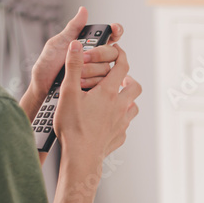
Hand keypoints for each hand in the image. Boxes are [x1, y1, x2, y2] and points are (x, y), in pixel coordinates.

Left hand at [20, 7, 124, 120]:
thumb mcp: (58, 44)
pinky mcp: (97, 88)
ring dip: (90, 70)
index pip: (110, 35)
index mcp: (89, 45)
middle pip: (112, 52)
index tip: (113, 28)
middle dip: (98, 54)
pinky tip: (80, 82)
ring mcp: (98, 73)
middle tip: (82, 58)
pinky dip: (91, 81)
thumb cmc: (47, 66)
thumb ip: (73, 28)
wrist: (43, 90)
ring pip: (108, 69)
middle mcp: (97, 58)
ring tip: (75, 73)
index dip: (116, 31)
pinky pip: (105, 83)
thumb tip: (83, 10)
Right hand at [53, 39, 141, 167]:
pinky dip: (121, 119)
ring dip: (128, 100)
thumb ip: (73, 67)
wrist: (81, 157)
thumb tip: (76, 45)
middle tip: (120, 77)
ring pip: (134, 107)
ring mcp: (122, 123)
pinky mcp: (119, 137)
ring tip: (117, 98)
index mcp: (108, 92)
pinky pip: (126, 125)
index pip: (122, 66)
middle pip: (135, 87)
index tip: (117, 51)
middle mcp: (120, 106)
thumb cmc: (73, 126)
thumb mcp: (68, 92)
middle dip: (129, 78)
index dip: (121, 55)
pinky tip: (111, 121)